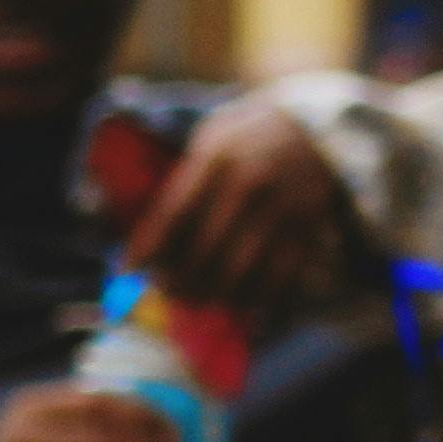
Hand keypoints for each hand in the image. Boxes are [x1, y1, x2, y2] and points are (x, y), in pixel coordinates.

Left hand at [128, 99, 360, 322]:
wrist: (313, 128)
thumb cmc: (245, 137)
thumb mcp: (208, 139)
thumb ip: (181, 177)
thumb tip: (145, 226)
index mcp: (215, 159)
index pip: (173, 212)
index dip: (149, 245)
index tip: (129, 268)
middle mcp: (249, 185)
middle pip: (205, 246)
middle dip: (180, 276)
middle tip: (166, 291)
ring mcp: (282, 207)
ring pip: (242, 266)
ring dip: (214, 292)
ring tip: (196, 301)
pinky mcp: (309, 225)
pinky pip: (283, 273)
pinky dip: (262, 299)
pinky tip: (245, 313)